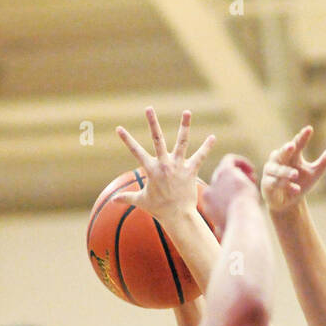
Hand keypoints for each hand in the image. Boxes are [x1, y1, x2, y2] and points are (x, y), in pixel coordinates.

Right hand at [114, 107, 214, 222]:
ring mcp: (178, 166)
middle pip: (157, 139)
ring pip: (182, 142)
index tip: (119, 128)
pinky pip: (200, 156)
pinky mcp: (191, 170)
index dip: (126, 140)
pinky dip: (207, 147)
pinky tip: (213, 137)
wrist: (178, 216)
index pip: (136, 151)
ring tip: (187, 111)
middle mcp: (164, 164)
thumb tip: (112, 201)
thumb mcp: (141, 201)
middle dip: (152, 123)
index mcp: (151, 169)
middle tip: (149, 108)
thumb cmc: (159, 209)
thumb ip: (126, 198)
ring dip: (184, 126)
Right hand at [202, 153, 259, 234]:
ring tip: (252, 179)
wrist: (242, 221)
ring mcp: (216, 180)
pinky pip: (231, 159)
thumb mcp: (226, 230)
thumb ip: (222, 228)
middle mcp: (209, 191)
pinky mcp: (225, 171)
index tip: (241, 196)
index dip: (230, 192)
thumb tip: (219, 233)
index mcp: (208, 204)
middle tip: (249, 186)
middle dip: (235, 181)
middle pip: (222, 180)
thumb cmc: (237, 228)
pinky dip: (242, 163)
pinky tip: (252, 171)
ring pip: (226, 168)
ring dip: (240, 172)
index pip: (216, 192)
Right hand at [261, 125, 325, 214]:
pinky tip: (296, 190)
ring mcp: (272, 173)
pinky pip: (275, 184)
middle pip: (282, 153)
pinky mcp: (268, 185)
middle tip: (292, 145)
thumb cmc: (300, 182)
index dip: (302, 137)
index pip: (298, 143)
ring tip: (295, 174)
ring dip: (285, 172)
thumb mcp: (316, 171)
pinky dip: (285, 187)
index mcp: (292, 155)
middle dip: (286, 150)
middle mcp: (279, 160)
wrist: (288, 203)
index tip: (309, 129)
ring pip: (277, 170)